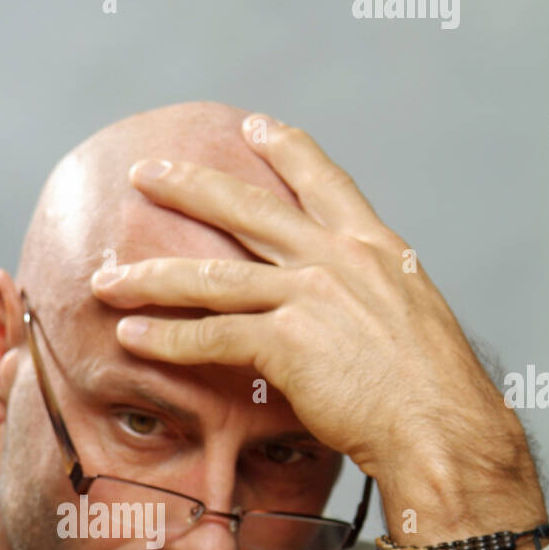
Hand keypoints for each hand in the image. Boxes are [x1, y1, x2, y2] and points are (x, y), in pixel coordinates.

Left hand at [91, 118, 546, 549]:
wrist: (439, 424)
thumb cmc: (431, 389)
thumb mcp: (410, 318)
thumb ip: (371, 298)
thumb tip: (350, 309)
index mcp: (374, 248)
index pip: (324, 181)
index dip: (287, 149)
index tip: (253, 125)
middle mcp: (337, 260)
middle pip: (248, 210)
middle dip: (188, 186)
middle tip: (145, 173)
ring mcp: (310, 296)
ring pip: (212, 275)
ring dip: (152, 276)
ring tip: (109, 277)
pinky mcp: (287, 343)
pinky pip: (211, 336)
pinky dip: (166, 338)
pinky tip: (131, 335)